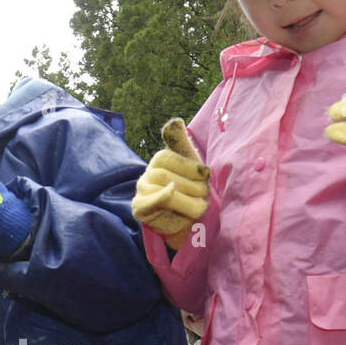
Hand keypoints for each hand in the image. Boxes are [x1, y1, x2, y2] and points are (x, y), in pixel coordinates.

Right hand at [132, 119, 209, 250]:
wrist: (187, 223)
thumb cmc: (191, 192)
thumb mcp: (192, 167)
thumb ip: (182, 144)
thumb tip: (176, 121)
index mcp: (159, 161)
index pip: (167, 157)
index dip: (188, 166)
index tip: (205, 174)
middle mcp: (147, 174)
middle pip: (166, 176)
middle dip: (191, 186)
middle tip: (205, 194)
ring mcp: (142, 191)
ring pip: (163, 191)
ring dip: (187, 201)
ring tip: (200, 207)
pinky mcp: (140, 208)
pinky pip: (149, 202)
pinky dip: (162, 198)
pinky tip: (172, 194)